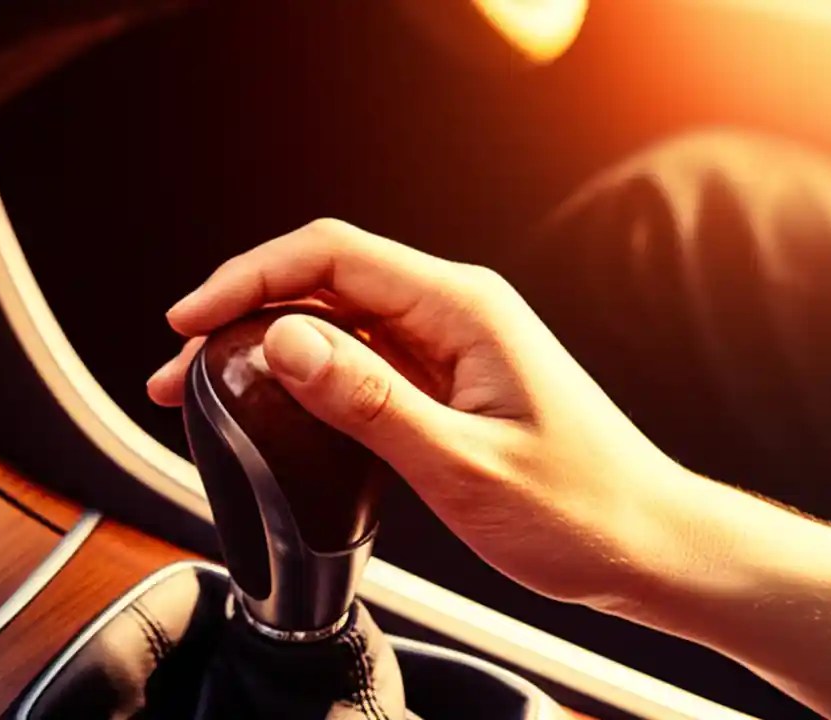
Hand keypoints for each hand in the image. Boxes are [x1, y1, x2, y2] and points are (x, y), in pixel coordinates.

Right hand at [148, 219, 695, 609]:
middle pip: (326, 283)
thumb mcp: (463, 462)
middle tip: (181, 372)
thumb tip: (285, 342)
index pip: (334, 257)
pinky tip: (274, 408)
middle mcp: (456, 312)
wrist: (648, 543)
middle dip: (244, 314)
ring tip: (207, 391)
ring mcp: (452, 346)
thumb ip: (370, 401)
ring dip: (269, 349)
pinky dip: (309, 378)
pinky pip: (364, 360)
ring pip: (338, 322)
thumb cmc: (581, 508)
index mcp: (464, 309)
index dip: (250, 277)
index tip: (190, 319)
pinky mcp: (450, 382)